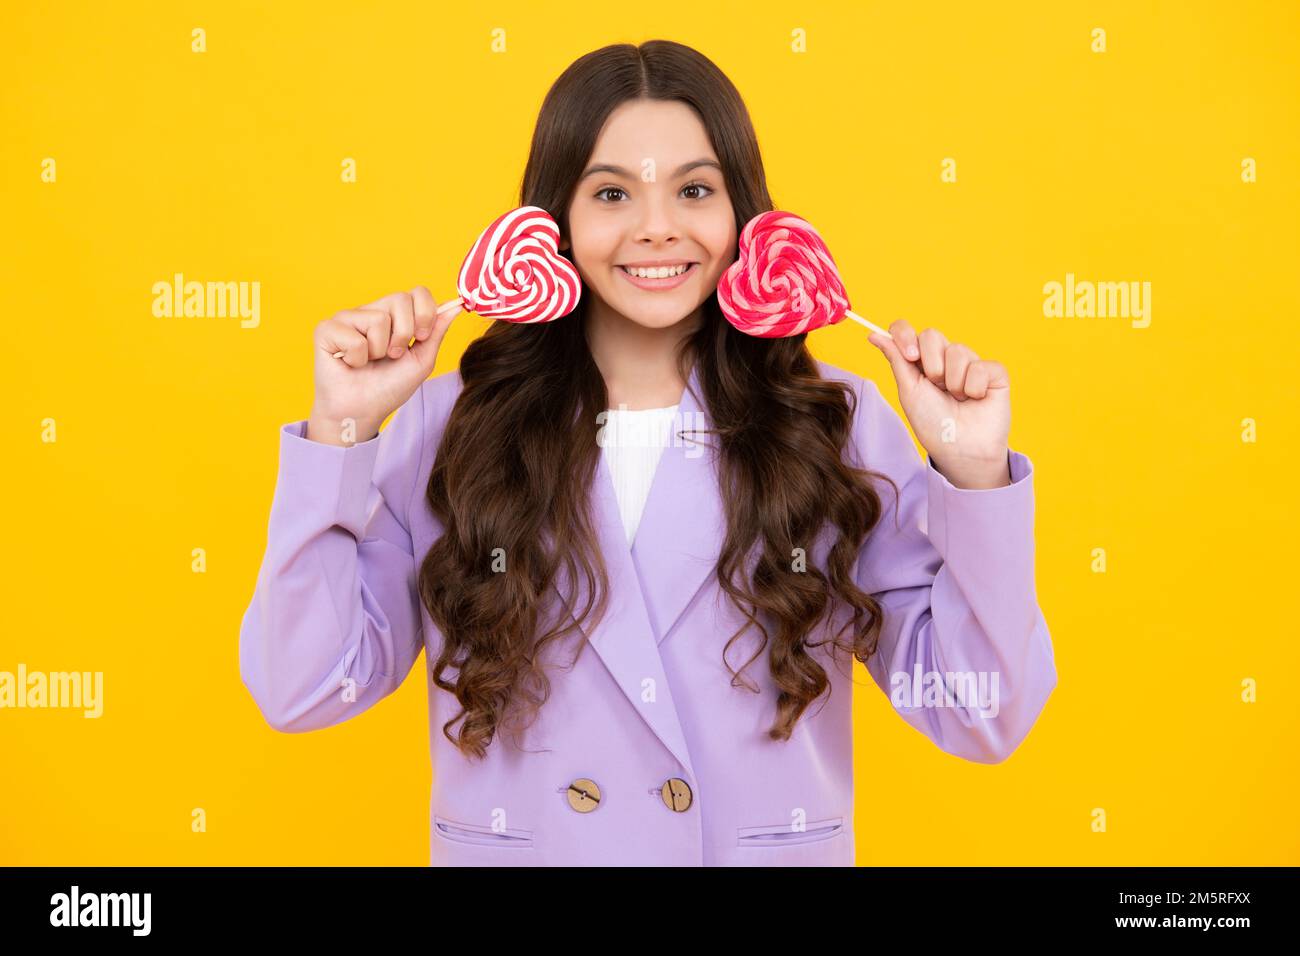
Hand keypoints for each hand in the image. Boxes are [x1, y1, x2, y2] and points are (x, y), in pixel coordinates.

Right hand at [307, 287, 461, 444]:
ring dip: (379, 350)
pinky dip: (357, 358)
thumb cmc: (390, 387)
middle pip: (400, 298)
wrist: (363, 411)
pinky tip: (350, 363)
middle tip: (392, 355)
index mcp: (395, 315)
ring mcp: (348, 317)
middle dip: (404, 334)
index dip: (425, 313)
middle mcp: (371, 310)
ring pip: (378, 318)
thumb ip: (436, 332)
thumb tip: (456, 304)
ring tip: (369, 361)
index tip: (420, 339)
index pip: (417, 292)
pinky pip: (353, 336)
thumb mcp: (421, 360)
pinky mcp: (326, 329)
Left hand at [867, 319, 1010, 488]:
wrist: (960, 449)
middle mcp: (945, 358)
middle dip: (931, 365)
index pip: (907, 330)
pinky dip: (974, 388)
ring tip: (958, 399)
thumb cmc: (933, 423)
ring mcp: (970, 363)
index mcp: (920, 361)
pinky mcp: (994, 372)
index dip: (906, 335)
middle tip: (937, 388)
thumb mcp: (909, 391)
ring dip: (953, 382)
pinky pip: (981, 366)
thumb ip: (896, 360)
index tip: (910, 355)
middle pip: (932, 335)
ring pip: (958, 350)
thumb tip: (874, 335)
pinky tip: (976, 399)